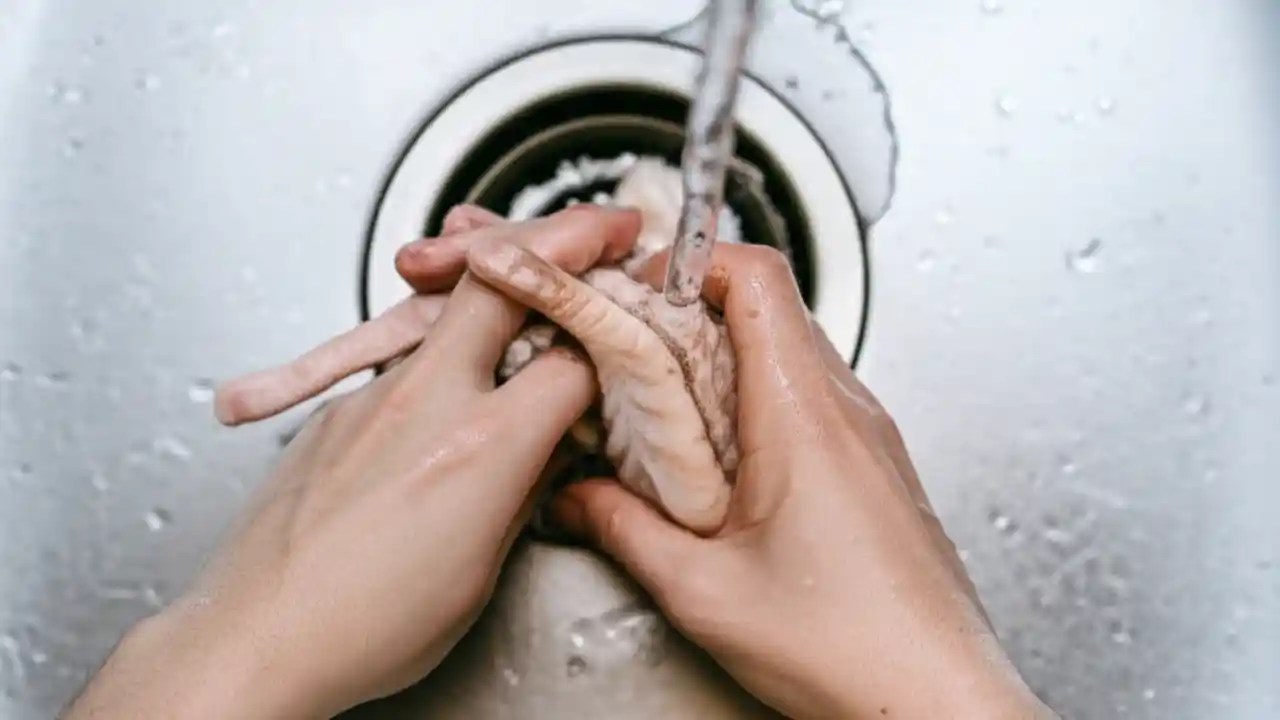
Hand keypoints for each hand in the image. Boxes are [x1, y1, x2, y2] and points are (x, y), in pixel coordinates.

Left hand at [66, 206, 640, 719]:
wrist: (252, 639)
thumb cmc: (364, 627)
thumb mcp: (481, 570)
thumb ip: (524, 490)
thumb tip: (550, 449)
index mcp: (480, 447)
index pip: (574, 361)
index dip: (612, 343)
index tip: (627, 337)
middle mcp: (424, 400)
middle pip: (505, 281)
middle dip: (563, 240)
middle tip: (606, 227)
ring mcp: (371, 396)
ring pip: (438, 304)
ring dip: (485, 268)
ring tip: (509, 241)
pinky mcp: (334, 408)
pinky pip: (389, 347)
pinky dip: (427, 328)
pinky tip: (432, 314)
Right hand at [465, 239, 1053, 718]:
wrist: (938, 699)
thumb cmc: (850, 648)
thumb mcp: (702, 592)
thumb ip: (624, 530)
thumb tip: (579, 498)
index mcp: (802, 414)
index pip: (756, 275)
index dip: (690, 260)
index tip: (640, 285)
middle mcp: (844, 409)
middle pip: (767, 305)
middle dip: (690, 312)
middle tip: (635, 349)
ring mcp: (867, 435)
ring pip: (787, 350)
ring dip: (722, 360)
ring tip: (668, 409)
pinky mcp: (873, 466)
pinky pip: (809, 398)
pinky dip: (755, 402)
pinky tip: (721, 462)